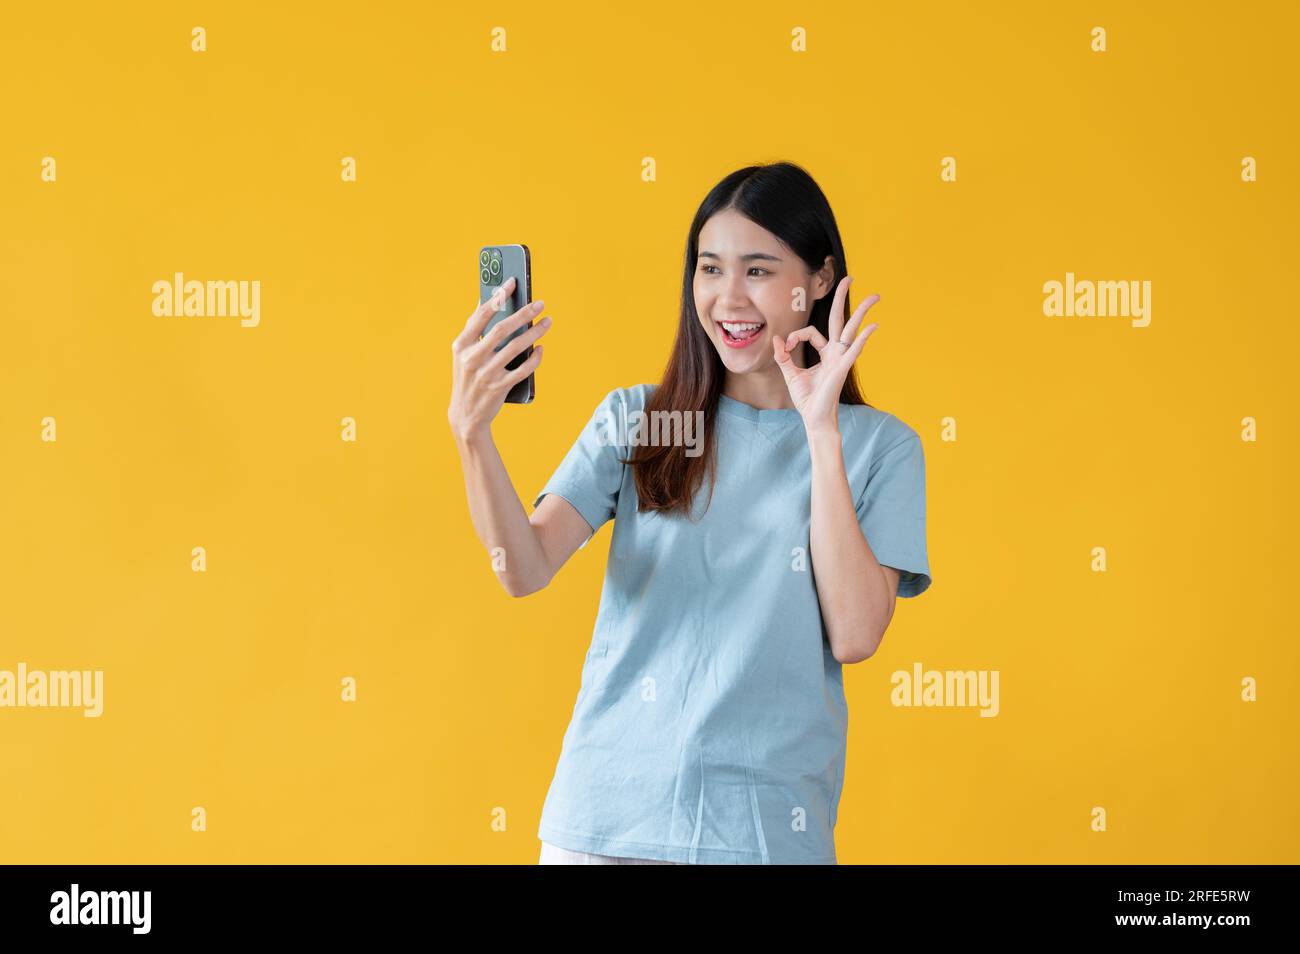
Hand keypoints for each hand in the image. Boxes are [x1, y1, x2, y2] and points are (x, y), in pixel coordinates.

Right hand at [448, 275, 550, 442]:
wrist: (465, 415)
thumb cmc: (468, 377)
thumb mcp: (463, 353)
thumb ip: (474, 329)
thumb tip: (488, 299)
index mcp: (461, 345)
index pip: (481, 315)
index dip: (498, 297)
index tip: (513, 282)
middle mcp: (472, 358)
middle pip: (502, 329)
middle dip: (523, 313)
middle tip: (540, 303)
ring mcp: (486, 374)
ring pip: (516, 347)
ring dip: (535, 332)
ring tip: (548, 321)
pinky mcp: (499, 387)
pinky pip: (523, 369)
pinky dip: (535, 358)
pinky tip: (541, 349)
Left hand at [772, 275, 879, 434]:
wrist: (813, 418)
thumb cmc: (806, 399)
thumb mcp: (790, 374)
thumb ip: (783, 356)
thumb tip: (777, 339)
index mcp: (825, 352)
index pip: (811, 332)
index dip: (796, 336)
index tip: (786, 347)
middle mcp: (835, 352)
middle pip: (840, 320)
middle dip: (843, 298)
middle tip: (850, 277)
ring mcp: (841, 358)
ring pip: (851, 330)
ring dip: (862, 312)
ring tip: (875, 296)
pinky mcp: (842, 368)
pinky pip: (853, 351)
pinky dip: (862, 340)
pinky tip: (873, 328)